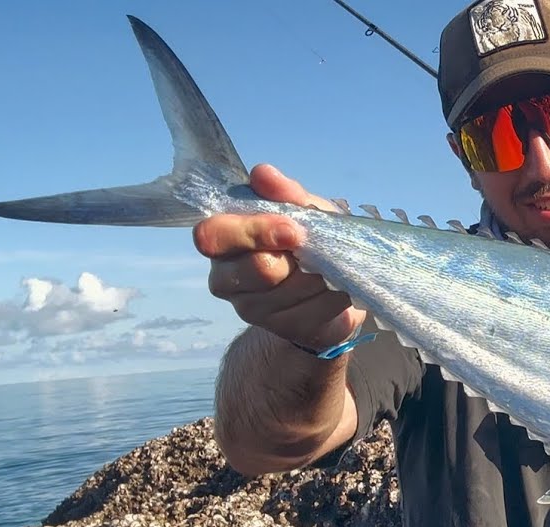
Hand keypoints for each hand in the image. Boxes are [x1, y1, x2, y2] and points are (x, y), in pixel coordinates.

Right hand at [193, 164, 361, 350]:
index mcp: (223, 240)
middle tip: (316, 247)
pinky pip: (314, 311)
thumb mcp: (303, 210)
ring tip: (330, 265)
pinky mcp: (282, 330)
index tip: (292, 229)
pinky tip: (337, 286)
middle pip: (258, 269)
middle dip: (298, 257)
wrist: (332, 287)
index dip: (253, 232)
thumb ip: (284, 193)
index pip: (212, 236)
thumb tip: (262, 173)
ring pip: (291, 292)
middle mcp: (226, 278)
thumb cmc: (309, 240)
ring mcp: (251, 309)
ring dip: (321, 274)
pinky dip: (334, 295)